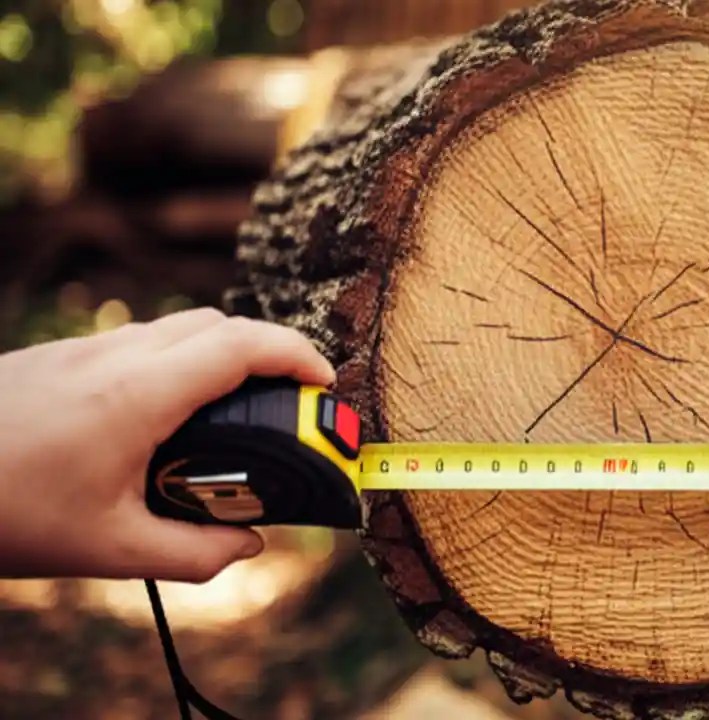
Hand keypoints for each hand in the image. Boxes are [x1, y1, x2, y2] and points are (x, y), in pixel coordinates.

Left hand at [0, 308, 333, 583]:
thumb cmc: (1, 512)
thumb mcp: (108, 549)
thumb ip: (194, 552)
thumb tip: (247, 545)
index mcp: (141, 394)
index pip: (245, 343)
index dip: (299, 355)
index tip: (326, 386)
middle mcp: (117, 355)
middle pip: (219, 324)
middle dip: (268, 354)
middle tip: (286, 406)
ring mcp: (84, 348)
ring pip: (178, 328)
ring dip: (221, 356)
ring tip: (231, 417)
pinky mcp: (59, 357)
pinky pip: (140, 342)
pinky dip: (178, 364)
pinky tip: (163, 422)